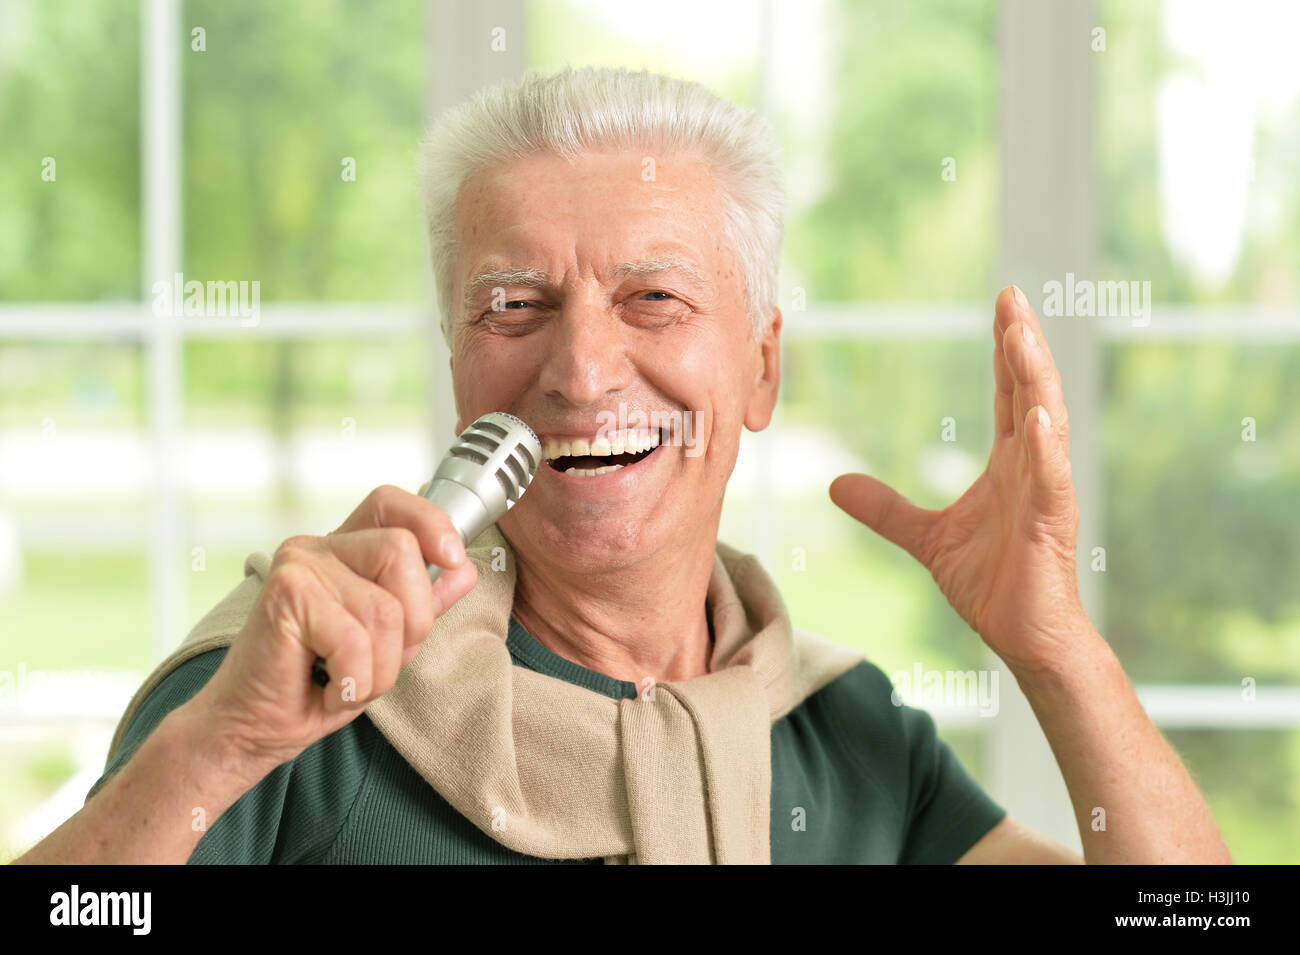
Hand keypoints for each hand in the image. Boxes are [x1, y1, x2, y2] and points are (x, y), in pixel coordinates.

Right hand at [191, 485, 477, 768]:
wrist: (252, 728)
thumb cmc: (315, 685)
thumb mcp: (386, 643)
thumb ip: (422, 603)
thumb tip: (464, 569)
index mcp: (345, 550)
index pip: (390, 503)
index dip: (430, 521)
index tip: (452, 559)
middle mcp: (319, 547)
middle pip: (403, 552)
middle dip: (412, 623)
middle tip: (376, 661)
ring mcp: (300, 565)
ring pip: (386, 608)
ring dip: (381, 666)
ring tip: (349, 680)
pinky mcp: (286, 594)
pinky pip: (355, 639)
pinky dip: (354, 680)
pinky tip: (329, 689)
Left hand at [829, 285, 1089, 673]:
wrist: (1023, 637)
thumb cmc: (991, 584)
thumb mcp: (924, 537)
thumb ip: (886, 508)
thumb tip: (838, 484)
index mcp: (1009, 464)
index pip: (1008, 393)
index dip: (1005, 351)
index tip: (1002, 304)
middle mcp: (1033, 467)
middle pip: (1029, 392)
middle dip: (1023, 344)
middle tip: (1011, 297)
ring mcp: (1047, 492)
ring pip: (1045, 424)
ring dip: (1036, 379)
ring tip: (1022, 336)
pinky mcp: (1052, 525)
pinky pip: (1051, 479)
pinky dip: (1044, 447)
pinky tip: (1036, 416)